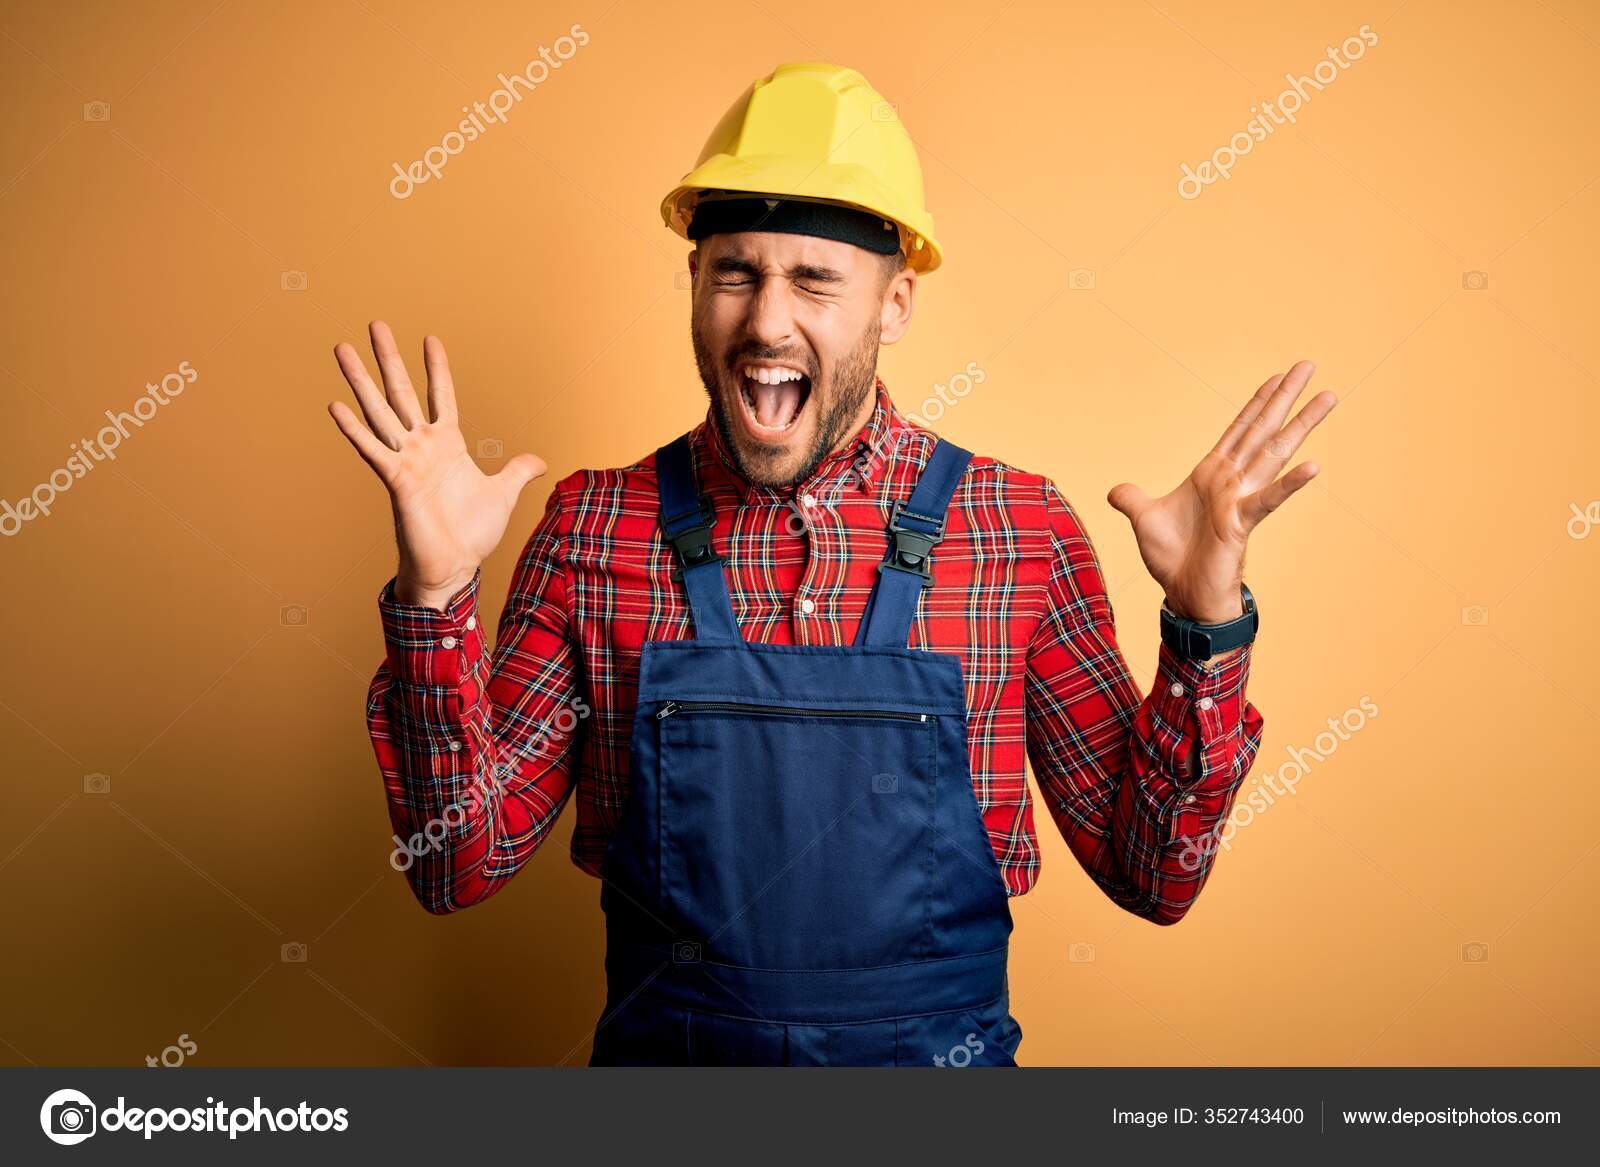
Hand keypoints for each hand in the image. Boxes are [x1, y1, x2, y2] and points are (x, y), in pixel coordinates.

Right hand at [328, 321, 545, 609]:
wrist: (454, 567)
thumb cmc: (471, 534)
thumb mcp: (503, 495)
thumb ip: (517, 472)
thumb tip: (540, 461)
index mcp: (447, 445)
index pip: (441, 396)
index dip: (437, 369)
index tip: (430, 338)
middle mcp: (421, 446)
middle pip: (401, 392)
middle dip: (389, 358)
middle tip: (375, 324)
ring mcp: (406, 461)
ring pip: (379, 411)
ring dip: (360, 380)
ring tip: (342, 348)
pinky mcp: (396, 481)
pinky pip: (372, 451)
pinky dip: (354, 430)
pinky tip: (335, 405)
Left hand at [1107, 360, 1335, 624]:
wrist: (1183, 594)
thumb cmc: (1172, 559)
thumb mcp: (1143, 519)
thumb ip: (1132, 499)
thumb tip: (1115, 491)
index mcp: (1212, 474)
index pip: (1238, 429)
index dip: (1257, 402)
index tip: (1278, 376)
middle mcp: (1231, 480)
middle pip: (1262, 429)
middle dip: (1285, 397)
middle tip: (1309, 365)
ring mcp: (1239, 499)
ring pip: (1274, 453)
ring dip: (1300, 425)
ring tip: (1328, 397)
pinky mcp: (1240, 523)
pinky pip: (1268, 499)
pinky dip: (1289, 483)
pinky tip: (1312, 466)